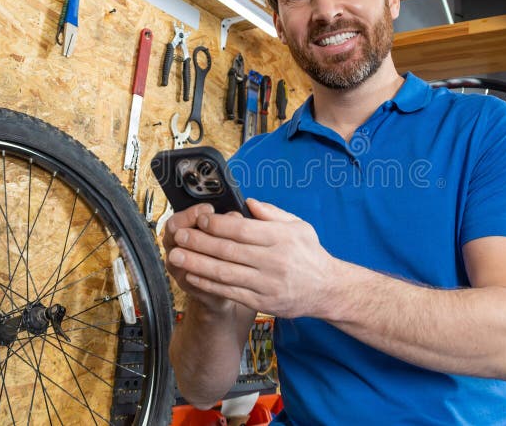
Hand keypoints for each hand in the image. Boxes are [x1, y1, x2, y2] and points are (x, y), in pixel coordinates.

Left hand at [166, 198, 336, 318]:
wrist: (327, 290)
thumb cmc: (310, 254)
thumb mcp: (299, 226)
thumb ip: (272, 213)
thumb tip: (247, 203)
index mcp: (282, 238)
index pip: (243, 230)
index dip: (218, 225)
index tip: (200, 219)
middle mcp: (274, 261)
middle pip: (229, 251)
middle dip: (200, 242)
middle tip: (180, 235)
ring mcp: (267, 284)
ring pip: (225, 273)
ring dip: (197, 264)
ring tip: (177, 255)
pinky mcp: (262, 302)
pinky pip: (230, 292)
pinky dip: (208, 284)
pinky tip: (193, 276)